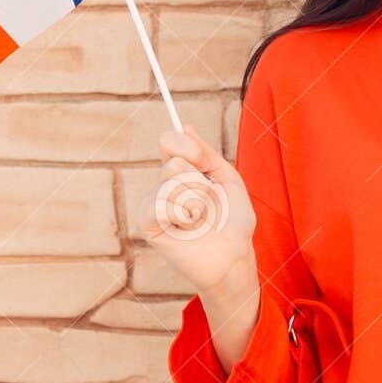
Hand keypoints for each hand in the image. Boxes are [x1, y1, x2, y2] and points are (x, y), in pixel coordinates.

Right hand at [145, 123, 256, 295]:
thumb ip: (206, 153)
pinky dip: (182, 214)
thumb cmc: (233, 222)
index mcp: (182, 171)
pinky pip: (159, 204)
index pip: (170, 141)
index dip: (186, 146)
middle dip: (199, 182)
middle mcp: (164, 184)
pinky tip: (186, 228)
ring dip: (196, 201)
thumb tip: (183, 126)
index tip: (201, 160)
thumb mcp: (228, 179)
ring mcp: (153, 204)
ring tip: (200, 219)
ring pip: (170, 182)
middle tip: (208, 203)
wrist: (234, 256)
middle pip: (173, 162)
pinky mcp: (147, 225)